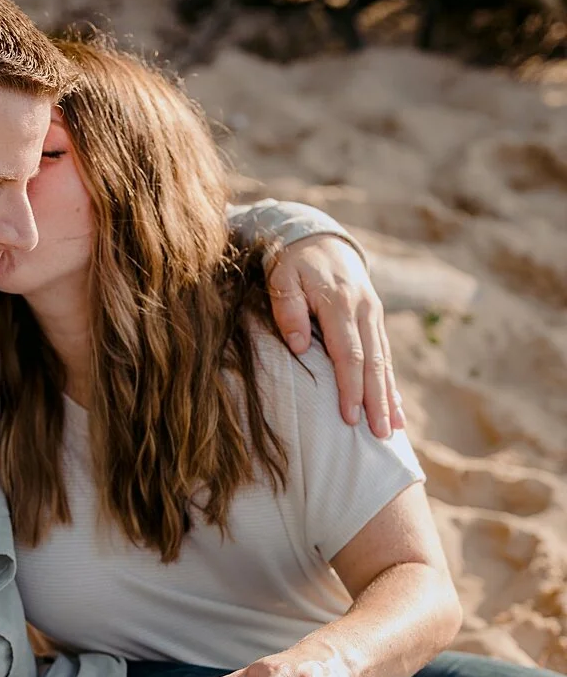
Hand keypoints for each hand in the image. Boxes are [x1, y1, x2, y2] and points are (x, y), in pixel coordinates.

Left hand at [267, 233, 402, 437]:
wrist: (320, 239)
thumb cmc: (292, 263)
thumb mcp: (281, 277)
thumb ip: (288, 309)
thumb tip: (298, 345)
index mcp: (341, 303)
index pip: (349, 353)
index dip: (350, 388)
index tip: (350, 418)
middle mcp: (365, 310)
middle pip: (374, 363)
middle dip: (377, 401)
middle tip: (382, 436)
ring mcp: (374, 315)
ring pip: (385, 362)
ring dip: (389, 397)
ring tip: (394, 429)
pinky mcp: (376, 321)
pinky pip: (386, 356)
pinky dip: (390, 383)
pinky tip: (395, 407)